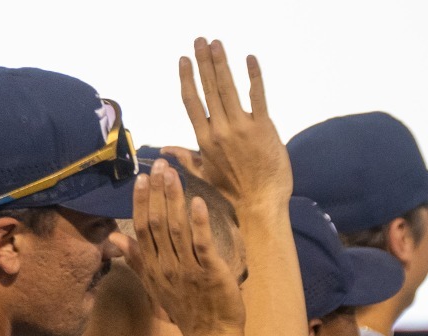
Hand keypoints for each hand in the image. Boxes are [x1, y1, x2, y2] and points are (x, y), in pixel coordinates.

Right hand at [117, 163, 244, 333]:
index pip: (142, 227)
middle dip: (157, 192)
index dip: (141, 201)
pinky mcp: (209, 272)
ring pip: (176, 228)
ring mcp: (187, 268)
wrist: (211, 335)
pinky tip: (197, 202)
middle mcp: (166, 265)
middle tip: (160, 165)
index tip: (142, 178)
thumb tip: (113, 238)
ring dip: (174, 199)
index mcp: (152, 266)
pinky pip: (201, 244)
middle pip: (157, 222)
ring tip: (173, 174)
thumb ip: (136, 259)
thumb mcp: (154, 285)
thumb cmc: (185, 309)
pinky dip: (199, 222)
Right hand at [176, 38, 290, 211]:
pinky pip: (258, 97)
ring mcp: (241, 127)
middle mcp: (220, 129)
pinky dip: (254, 76)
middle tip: (200, 40)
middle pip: (208, 89)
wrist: (261, 202)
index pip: (191, 101)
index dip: (187, 78)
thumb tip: (164, 151)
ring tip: (217, 44)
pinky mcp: (263, 128)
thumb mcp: (204, 174)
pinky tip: (250, 59)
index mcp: (204, 138)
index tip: (184, 60)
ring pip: (228, 88)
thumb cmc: (233, 191)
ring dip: (222, 63)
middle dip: (204, 62)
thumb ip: (185, 158)